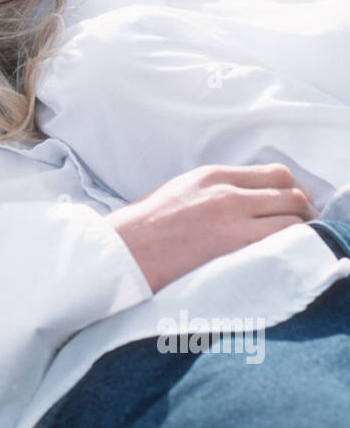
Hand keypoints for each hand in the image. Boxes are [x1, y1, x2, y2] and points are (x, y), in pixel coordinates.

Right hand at [106, 163, 318, 292]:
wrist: (124, 250)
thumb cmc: (142, 226)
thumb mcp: (179, 190)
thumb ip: (212, 190)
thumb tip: (241, 199)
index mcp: (213, 175)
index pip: (274, 173)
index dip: (293, 189)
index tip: (294, 204)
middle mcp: (227, 192)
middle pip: (290, 192)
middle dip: (304, 209)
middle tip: (303, 226)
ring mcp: (232, 218)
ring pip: (292, 217)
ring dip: (301, 229)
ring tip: (297, 243)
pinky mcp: (233, 245)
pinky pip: (281, 240)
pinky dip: (291, 245)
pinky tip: (285, 254)